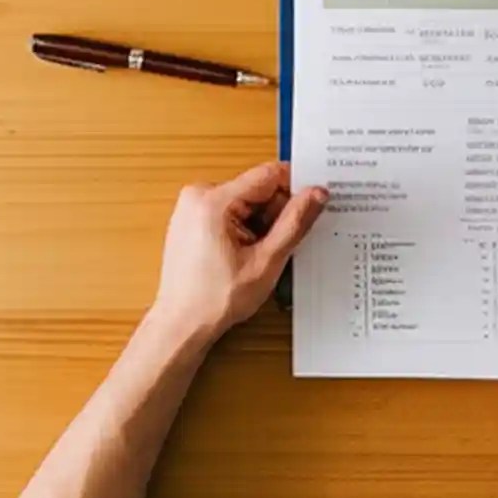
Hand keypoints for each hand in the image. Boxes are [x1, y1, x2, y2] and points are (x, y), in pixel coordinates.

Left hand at [153, 162, 327, 336]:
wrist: (182, 323)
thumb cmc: (214, 299)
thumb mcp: (266, 261)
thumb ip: (294, 223)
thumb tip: (315, 195)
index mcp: (213, 201)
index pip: (268, 174)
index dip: (295, 188)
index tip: (311, 205)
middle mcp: (197, 195)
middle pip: (256, 188)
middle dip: (274, 213)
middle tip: (278, 246)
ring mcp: (191, 206)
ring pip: (245, 200)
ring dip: (259, 224)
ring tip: (257, 255)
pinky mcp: (191, 217)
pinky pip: (228, 210)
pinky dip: (243, 227)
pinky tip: (244, 254)